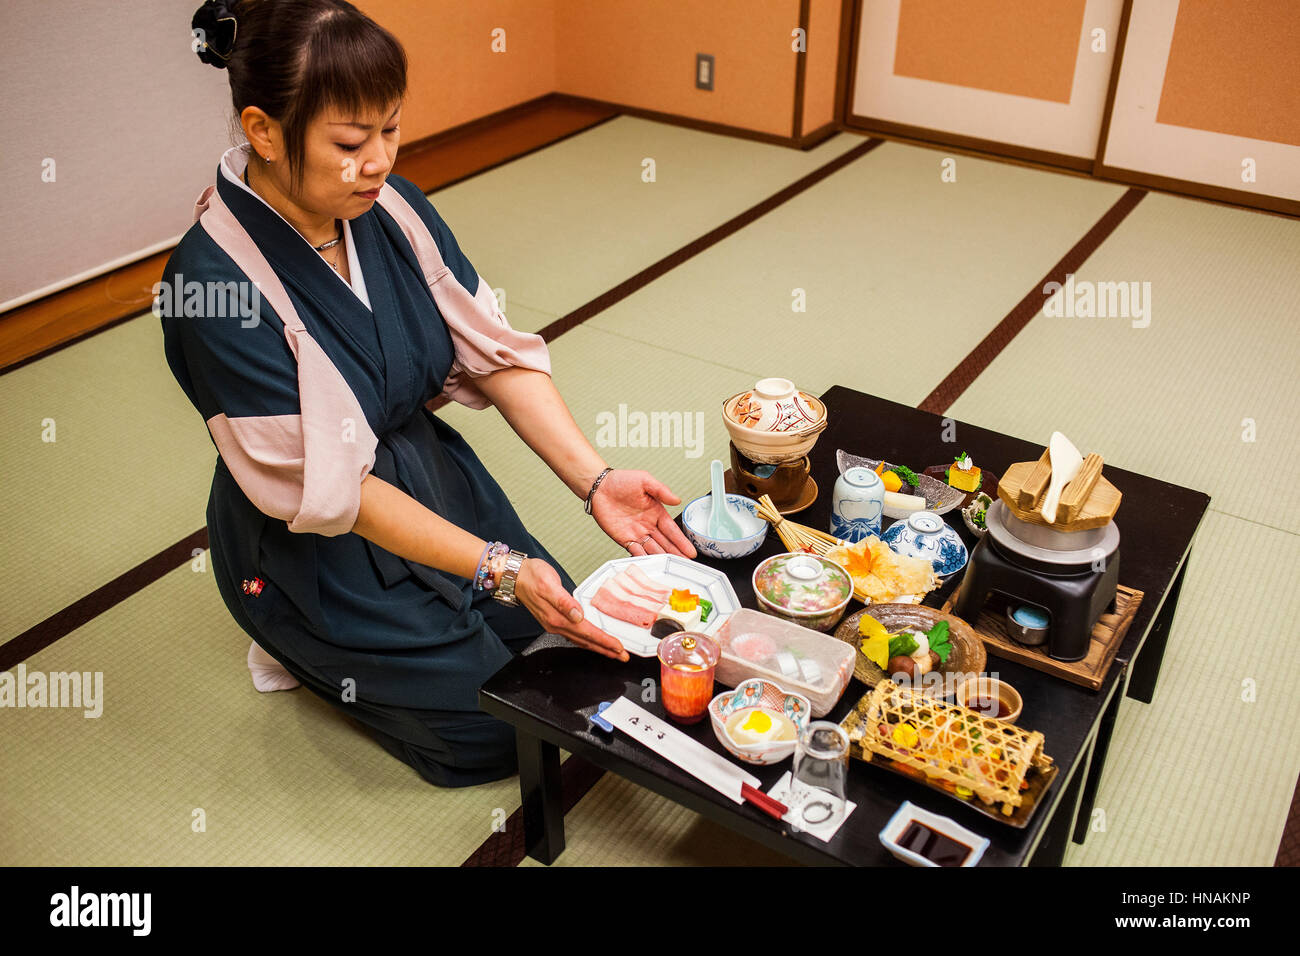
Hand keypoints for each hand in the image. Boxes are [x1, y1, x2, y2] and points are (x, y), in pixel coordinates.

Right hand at [514, 558, 628, 661]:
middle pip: (586, 641)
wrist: (515, 576)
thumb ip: (563, 601)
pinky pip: (575, 635)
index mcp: (558, 617)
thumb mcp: (549, 584)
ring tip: (612, 652)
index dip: (604, 641)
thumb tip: (577, 614)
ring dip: (598, 647)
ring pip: (581, 640)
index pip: (587, 633)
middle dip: (606, 650)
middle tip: (622, 657)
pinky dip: (588, 640)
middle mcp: (556, 624)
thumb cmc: (531, 576)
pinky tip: (593, 641)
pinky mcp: (554, 620)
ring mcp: (555, 624)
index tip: (618, 647)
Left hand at [590, 469, 696, 557]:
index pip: (672, 530)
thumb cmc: (621, 480)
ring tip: (671, 568)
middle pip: (665, 543)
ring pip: (652, 549)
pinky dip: (643, 559)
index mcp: (656, 512)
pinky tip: (651, 566)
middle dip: (676, 554)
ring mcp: (636, 533)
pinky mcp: (623, 539)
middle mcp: (648, 525)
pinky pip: (635, 551)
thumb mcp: (645, 480)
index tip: (691, 551)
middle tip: (686, 565)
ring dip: (662, 559)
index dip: (681, 541)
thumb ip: (662, 490)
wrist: (599, 487)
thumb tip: (677, 500)